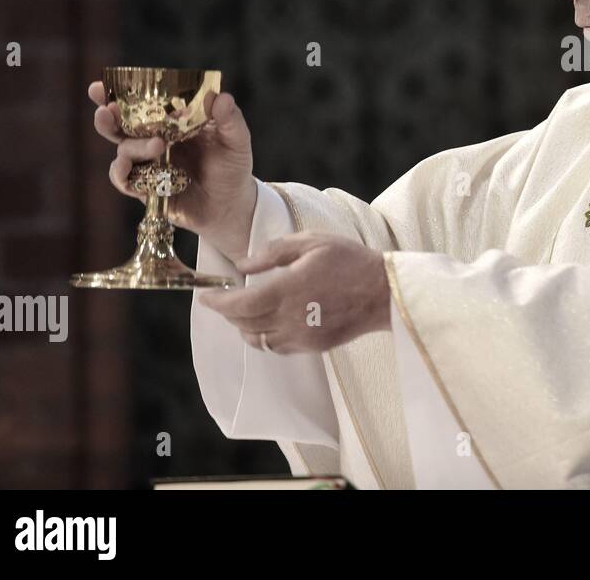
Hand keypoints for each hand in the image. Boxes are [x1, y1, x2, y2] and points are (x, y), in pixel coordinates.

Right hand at [89, 80, 256, 258]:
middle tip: (107, 110)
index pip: (141, 103)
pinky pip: (124, 179)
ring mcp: (147, 163)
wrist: (232, 205)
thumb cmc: (232, 166)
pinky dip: (123, 174)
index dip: (117, 92)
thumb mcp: (236, 140)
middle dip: (107, 116)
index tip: (100, 86)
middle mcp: (153, 139)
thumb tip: (220, 97)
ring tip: (157, 146)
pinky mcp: (145, 187)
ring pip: (124, 150)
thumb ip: (229, 119)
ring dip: (133, 146)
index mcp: (171, 121)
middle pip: (119, 124)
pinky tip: (132, 168)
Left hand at [197, 233, 391, 353]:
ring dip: (244, 326)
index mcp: (287, 290)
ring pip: (257, 340)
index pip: (238, 304)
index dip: (217, 303)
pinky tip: (269, 322)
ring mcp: (301, 336)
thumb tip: (243, 265)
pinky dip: (264, 337)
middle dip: (228, 312)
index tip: (205, 296)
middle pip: (243, 323)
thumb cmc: (350, 261)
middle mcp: (289, 318)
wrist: (383, 292)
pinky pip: (277, 347)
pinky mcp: (313, 346)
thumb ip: (273, 252)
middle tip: (224, 298)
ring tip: (244, 311)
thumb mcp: (312, 243)